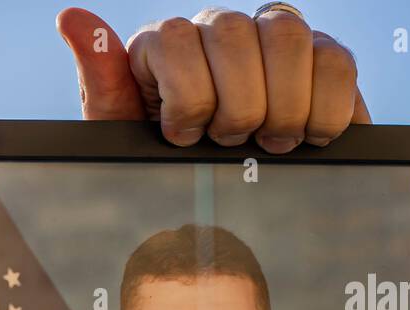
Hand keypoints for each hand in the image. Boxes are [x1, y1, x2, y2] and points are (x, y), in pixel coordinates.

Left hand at [57, 5, 370, 152]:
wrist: (216, 193)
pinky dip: (327, 108)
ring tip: (269, 143)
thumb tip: (71, 18)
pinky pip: (338, 61)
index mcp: (166, 42)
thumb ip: (99, 78)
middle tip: (230, 141)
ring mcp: (273, 37)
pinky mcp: (323, 57)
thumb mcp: (120, 132)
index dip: (185, 97)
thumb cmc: (162, 161)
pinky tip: (307, 137)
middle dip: (235, 105)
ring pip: (290, 36)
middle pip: (235, 33)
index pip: (174, 38)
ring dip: (282, 105)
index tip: (183, 137)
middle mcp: (219, 27)